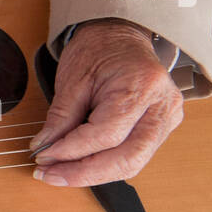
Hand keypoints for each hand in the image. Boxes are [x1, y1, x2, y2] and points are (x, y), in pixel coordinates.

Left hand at [29, 19, 183, 187]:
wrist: (120, 36)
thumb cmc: (100, 50)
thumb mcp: (73, 78)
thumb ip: (61, 117)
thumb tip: (44, 148)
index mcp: (142, 86)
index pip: (107, 134)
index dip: (73, 151)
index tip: (44, 157)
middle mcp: (163, 106)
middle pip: (127, 158)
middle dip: (85, 173)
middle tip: (51, 175)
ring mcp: (167, 119)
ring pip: (132, 164)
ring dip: (93, 174)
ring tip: (59, 173)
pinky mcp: (162, 129)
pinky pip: (133, 158)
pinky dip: (104, 166)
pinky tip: (79, 165)